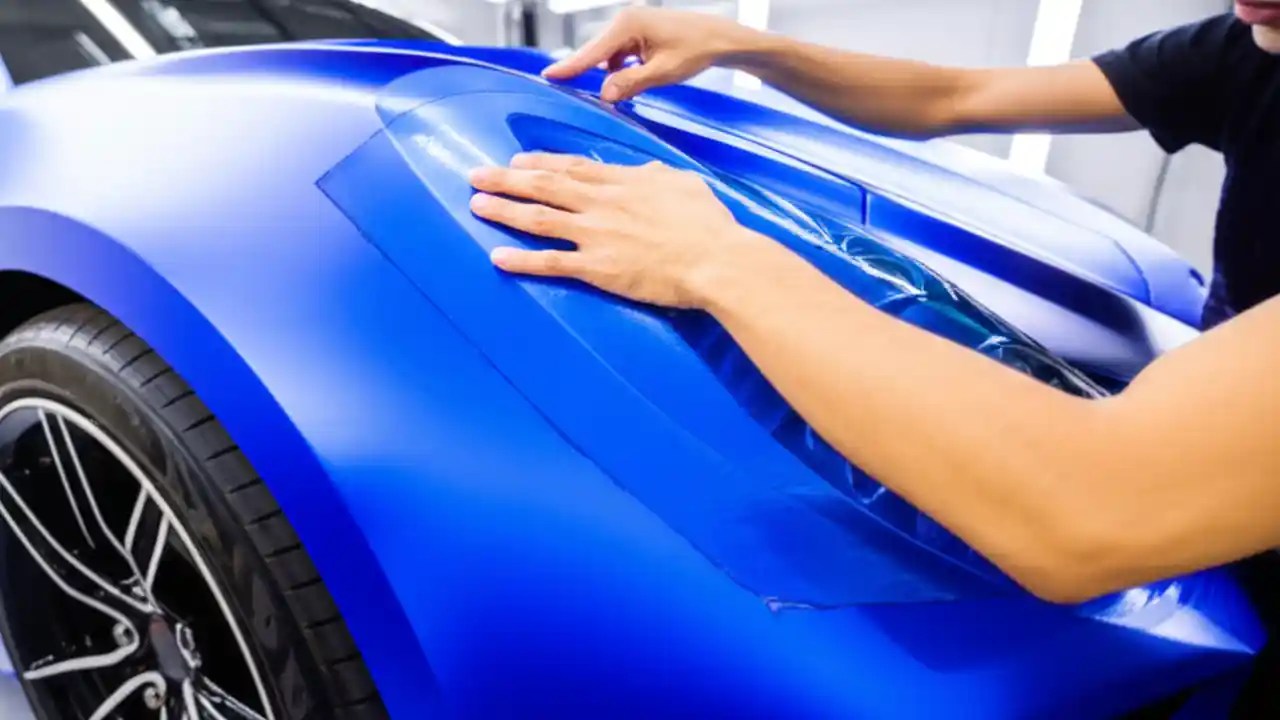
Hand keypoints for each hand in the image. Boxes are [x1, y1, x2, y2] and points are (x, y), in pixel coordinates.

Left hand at [468, 153, 778, 308]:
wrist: (716, 259)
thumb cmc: (708, 225)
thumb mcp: (684, 184)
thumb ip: (657, 176)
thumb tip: (646, 172)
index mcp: (623, 182)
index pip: (572, 168)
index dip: (541, 162)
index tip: (518, 159)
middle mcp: (602, 203)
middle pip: (545, 186)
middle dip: (507, 179)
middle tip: (476, 174)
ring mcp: (596, 234)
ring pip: (539, 218)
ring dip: (504, 210)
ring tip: (476, 205)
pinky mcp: (597, 267)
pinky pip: (550, 262)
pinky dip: (521, 259)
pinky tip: (496, 256)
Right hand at [542, 7, 760, 102]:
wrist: (719, 38)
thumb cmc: (695, 50)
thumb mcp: (663, 72)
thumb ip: (631, 82)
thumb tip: (604, 94)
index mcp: (629, 24)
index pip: (593, 51)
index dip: (570, 66)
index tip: (548, 75)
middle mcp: (626, 19)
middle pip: (597, 52)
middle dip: (588, 72)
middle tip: (567, 88)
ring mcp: (631, 25)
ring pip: (608, 56)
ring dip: (611, 74)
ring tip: (621, 89)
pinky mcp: (637, 33)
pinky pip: (619, 55)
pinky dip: (621, 70)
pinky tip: (633, 81)